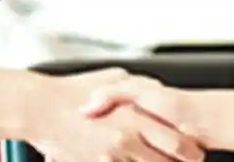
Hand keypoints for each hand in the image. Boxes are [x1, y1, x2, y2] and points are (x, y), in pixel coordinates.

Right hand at [26, 68, 204, 161]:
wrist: (39, 109)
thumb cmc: (73, 91)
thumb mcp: (113, 78)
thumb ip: (141, 86)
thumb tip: (160, 90)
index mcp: (134, 116)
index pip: (178, 143)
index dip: (192, 152)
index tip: (194, 152)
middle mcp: (126, 140)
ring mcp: (111, 157)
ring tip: (155, 159)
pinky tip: (132, 160)